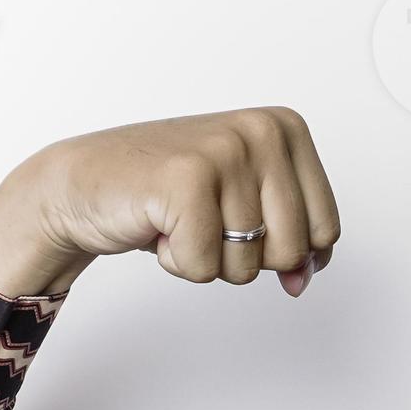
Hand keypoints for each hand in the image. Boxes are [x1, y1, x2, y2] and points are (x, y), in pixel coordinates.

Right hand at [0, 110, 342, 299]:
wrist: (85, 183)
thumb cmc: (167, 195)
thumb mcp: (244, 209)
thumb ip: (289, 240)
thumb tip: (305, 279)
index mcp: (286, 129)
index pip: (325, 231)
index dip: (282, 250)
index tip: (239, 221)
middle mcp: (261, 131)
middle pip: (291, 251)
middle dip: (244, 257)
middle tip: (204, 221)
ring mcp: (224, 151)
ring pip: (246, 265)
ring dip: (206, 259)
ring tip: (179, 219)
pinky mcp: (186, 180)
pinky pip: (204, 266)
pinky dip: (178, 262)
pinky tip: (158, 226)